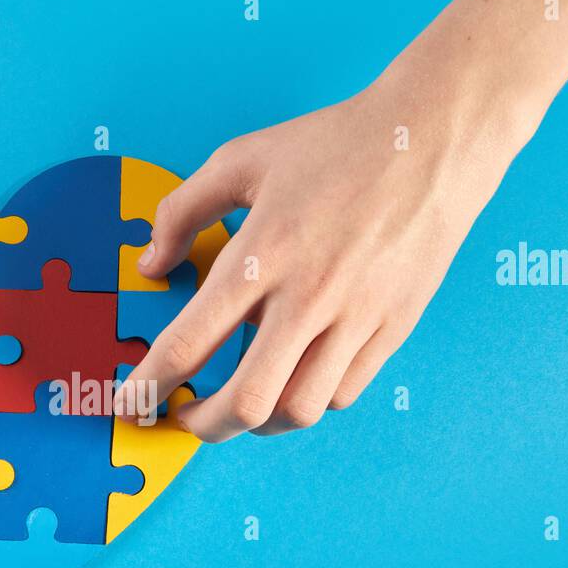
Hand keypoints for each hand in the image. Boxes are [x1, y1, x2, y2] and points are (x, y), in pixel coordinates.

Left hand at [114, 0, 567, 441]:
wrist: (434, 142)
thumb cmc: (336, 146)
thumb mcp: (242, 159)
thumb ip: (182, 211)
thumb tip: (149, 264)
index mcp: (262, 254)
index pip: (190, 344)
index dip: (150, 385)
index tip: (132, 403)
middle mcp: (308, 296)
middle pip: (247, 402)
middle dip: (203, 425)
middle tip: (186, 416)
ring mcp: (356, 318)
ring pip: (298, 411)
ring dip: (258, 422)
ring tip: (242, 404)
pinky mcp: (392, 329)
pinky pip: (341, 394)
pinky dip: (307, 400)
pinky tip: (292, 378)